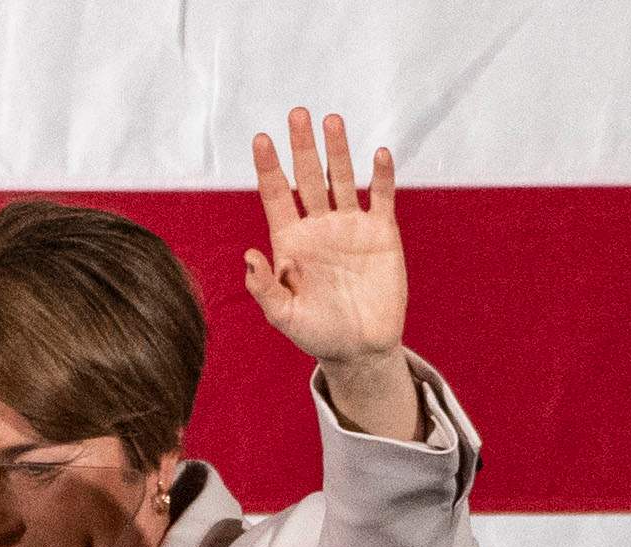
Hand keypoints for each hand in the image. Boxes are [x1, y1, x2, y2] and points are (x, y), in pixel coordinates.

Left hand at [242, 107, 409, 386]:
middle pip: (307, 177)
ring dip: (337, 151)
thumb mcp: (284, 316)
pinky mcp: (382, 233)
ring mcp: (351, 226)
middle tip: (298, 114)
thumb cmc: (317, 334)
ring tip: (332, 121)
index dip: (268, 168)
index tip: (261, 139)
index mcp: (290, 242)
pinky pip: (381, 198)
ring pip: (342, 179)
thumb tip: (249, 255)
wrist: (360, 348)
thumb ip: (265, 288)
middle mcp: (319, 226)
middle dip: (302, 146)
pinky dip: (382, 177)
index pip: (276, 195)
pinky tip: (379, 154)